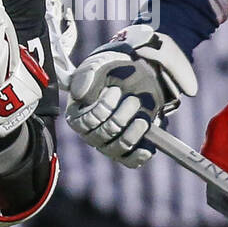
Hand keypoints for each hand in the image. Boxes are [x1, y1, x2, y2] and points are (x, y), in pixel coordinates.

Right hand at [66, 25, 196, 168]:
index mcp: (78, 114)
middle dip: (122, 115)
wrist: (135, 75)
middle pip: (105, 133)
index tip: (116, 90)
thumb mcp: (98, 65)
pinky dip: (140, 155)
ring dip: (134, 132)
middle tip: (134, 99)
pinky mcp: (126, 151)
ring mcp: (108, 144)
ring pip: (119, 146)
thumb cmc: (112, 70)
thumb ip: (86, 75)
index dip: (103, 107)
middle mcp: (90, 133)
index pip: (86, 121)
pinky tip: (149, 147)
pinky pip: (130, 161)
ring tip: (144, 117)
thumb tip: (79, 94)